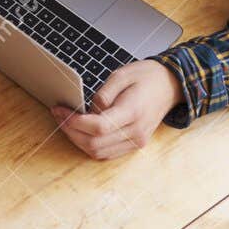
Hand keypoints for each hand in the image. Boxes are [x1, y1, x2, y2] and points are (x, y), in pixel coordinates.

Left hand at [50, 60, 182, 159]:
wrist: (170, 85)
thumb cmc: (146, 76)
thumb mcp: (121, 75)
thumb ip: (102, 94)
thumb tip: (88, 112)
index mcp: (133, 112)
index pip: (98, 127)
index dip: (74, 121)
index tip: (59, 110)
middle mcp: (136, 132)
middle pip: (95, 144)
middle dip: (70, 131)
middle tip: (58, 115)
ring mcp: (137, 141)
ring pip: (99, 152)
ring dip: (78, 140)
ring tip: (66, 122)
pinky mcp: (135, 144)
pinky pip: (107, 153)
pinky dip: (90, 145)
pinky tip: (81, 131)